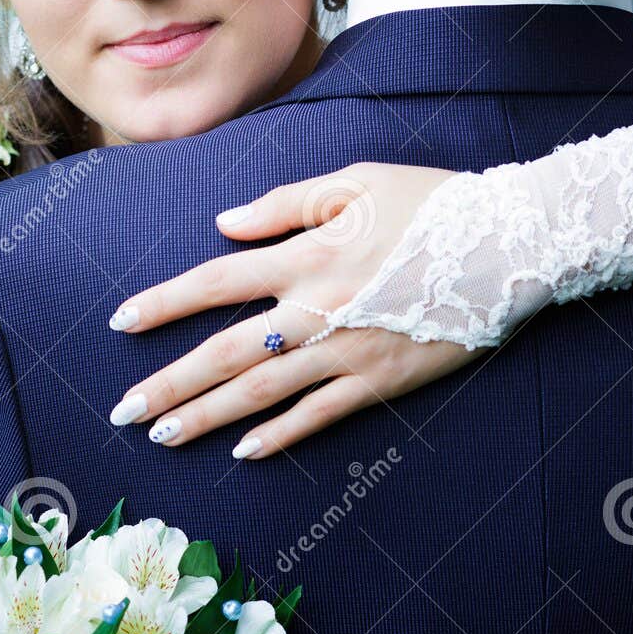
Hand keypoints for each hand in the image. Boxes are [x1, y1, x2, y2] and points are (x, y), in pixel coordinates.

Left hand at [106, 162, 477, 458]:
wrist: (511, 243)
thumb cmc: (431, 203)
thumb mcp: (355, 181)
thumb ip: (284, 205)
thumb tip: (223, 224)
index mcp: (307, 255)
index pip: (216, 281)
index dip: (164, 302)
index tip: (121, 322)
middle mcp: (318, 308)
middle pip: (226, 351)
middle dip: (170, 383)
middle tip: (124, 410)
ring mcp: (349, 349)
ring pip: (264, 391)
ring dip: (209, 416)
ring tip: (163, 436)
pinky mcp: (382, 379)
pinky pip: (321, 414)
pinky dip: (281, 434)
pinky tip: (244, 453)